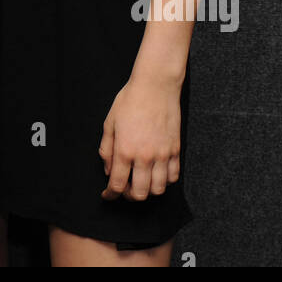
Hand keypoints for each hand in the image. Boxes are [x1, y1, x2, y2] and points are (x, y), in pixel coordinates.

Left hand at [99, 73, 181, 200]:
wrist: (155, 86)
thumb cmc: (130, 100)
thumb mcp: (110, 122)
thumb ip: (107, 149)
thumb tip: (109, 170)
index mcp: (125, 150)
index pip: (117, 185)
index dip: (111, 195)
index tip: (108, 195)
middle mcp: (144, 156)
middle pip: (139, 193)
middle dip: (129, 196)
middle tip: (125, 189)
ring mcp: (162, 154)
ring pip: (158, 189)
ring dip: (148, 191)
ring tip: (142, 182)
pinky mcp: (175, 149)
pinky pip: (173, 176)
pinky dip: (165, 181)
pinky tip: (157, 174)